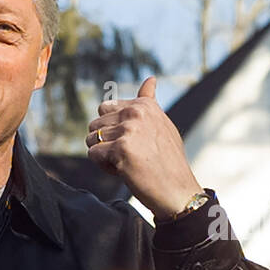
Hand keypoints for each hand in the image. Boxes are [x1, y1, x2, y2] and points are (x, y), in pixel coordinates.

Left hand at [86, 77, 203, 219]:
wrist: (178, 191)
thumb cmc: (169, 161)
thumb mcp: (162, 125)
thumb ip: (150, 103)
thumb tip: (150, 79)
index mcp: (144, 104)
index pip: (105, 108)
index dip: (113, 129)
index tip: (132, 142)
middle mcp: (136, 112)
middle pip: (95, 124)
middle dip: (105, 142)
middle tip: (129, 155)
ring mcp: (129, 129)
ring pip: (91, 139)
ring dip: (104, 155)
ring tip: (128, 163)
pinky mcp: (120, 149)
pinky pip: (93, 154)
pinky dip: (104, 167)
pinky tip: (125, 171)